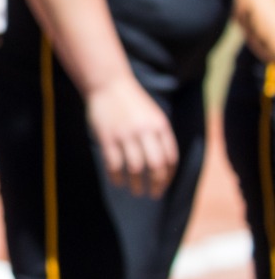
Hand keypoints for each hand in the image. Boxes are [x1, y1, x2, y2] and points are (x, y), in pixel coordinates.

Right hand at [85, 78, 177, 197]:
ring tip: (135, 191)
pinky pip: (113, 163)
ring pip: (135, 167)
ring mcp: (125, 134)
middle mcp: (145, 131)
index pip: (170, 158)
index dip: (168, 176)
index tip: (162, 185)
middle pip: (155, 166)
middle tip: (152, 194)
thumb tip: (162, 163)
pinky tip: (117, 182)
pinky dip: (116, 176)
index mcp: (160, 126)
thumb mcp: (152, 115)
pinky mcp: (107, 136)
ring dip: (136, 184)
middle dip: (156, 184)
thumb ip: (159, 136)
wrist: (108, 83)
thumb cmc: (131, 101)